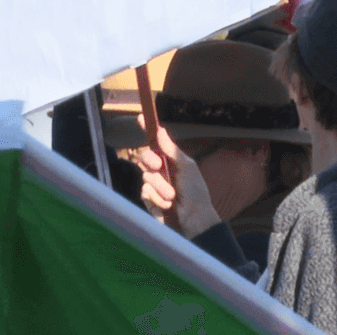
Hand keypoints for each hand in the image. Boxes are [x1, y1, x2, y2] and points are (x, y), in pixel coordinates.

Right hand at [137, 114, 220, 238]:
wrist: (194, 220)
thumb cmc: (196, 193)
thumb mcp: (188, 168)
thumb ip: (172, 150)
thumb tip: (161, 130)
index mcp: (170, 161)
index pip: (156, 143)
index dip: (147, 130)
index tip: (141, 117)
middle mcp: (160, 171)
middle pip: (144, 157)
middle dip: (150, 161)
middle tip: (158, 166)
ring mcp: (153, 185)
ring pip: (145, 176)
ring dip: (160, 186)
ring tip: (173, 197)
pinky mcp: (148, 199)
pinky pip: (144, 191)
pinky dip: (156, 198)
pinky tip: (166, 205)